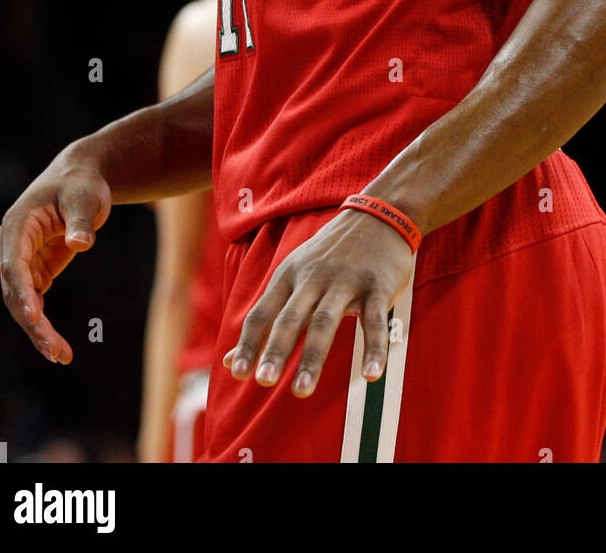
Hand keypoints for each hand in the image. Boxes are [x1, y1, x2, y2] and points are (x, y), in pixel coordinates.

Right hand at [0, 146, 111, 363]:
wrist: (80, 180)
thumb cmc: (82, 185)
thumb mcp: (86, 197)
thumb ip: (81, 221)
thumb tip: (81, 244)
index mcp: (17, 225)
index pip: (13, 263)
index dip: (21, 291)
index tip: (33, 315)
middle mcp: (12, 247)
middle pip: (15, 291)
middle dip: (33, 323)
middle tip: (55, 350)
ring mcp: (21, 261)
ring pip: (23, 304)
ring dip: (38, 331)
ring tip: (62, 356)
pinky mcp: (34, 272)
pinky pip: (34, 304)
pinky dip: (44, 326)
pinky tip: (60, 348)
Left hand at [223, 208, 414, 396]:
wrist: (378, 214)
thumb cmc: (330, 253)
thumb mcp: (293, 274)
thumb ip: (266, 315)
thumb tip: (228, 362)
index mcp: (290, 275)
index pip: (263, 312)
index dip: (249, 342)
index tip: (238, 373)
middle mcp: (314, 277)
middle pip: (291, 317)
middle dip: (276, 350)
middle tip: (264, 381)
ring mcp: (346, 280)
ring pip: (326, 321)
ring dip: (313, 357)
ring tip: (302, 391)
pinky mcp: (377, 285)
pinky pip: (374, 321)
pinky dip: (374, 348)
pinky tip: (371, 374)